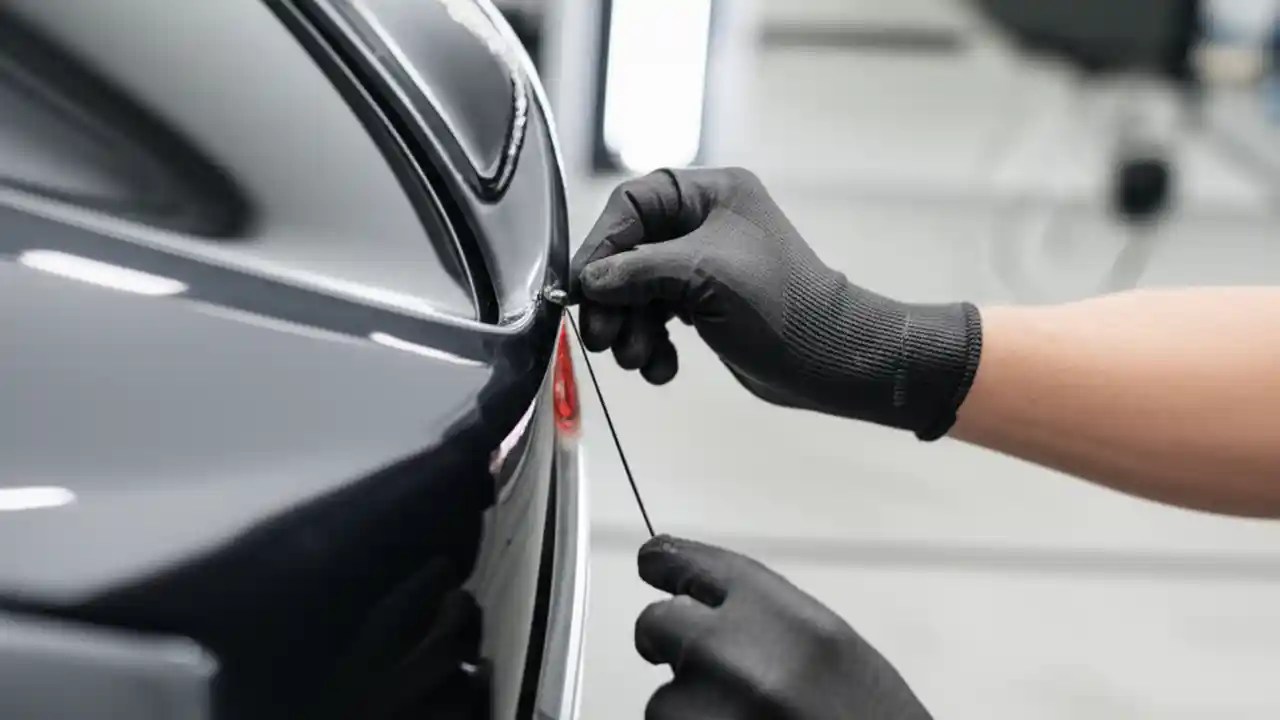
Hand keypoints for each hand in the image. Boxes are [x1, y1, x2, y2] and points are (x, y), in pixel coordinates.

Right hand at [571, 167, 981, 438]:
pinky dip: (653, 347)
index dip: (602, 244)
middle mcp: (705, 224)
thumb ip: (638, 272)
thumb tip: (589, 282)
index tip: (583, 288)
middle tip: (602, 339)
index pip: (632, 204)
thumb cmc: (778, 304)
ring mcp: (704, 267)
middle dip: (614, 300)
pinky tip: (663, 370)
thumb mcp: (702, 276)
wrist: (830, 360)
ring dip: (631, 330)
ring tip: (637, 361)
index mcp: (711, 194)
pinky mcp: (705, 307)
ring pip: (639, 292)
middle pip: (629, 253)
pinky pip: (659, 321)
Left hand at [635, 536, 932, 719]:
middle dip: (670, 645)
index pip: (695, 566)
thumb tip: (711, 613)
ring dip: (692, 713)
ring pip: (663, 700)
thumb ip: (770, 626)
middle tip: (701, 672)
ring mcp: (704, 710)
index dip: (666, 563)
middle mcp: (735, 654)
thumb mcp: (834, 655)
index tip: (652, 562)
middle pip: (658, 625)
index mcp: (783, 618)